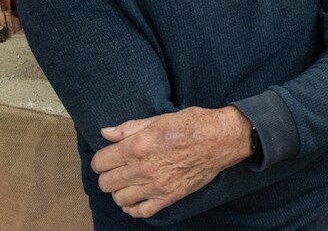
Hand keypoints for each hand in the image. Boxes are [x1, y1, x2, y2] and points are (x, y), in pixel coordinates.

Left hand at [92, 106, 250, 218]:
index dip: (103, 159)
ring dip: (120, 191)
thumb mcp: (160, 119)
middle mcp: (143, 169)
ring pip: (120, 198)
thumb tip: (105, 133)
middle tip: (120, 168)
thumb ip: (130, 128)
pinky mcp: (170, 196)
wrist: (222, 139)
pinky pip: (141, 212)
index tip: (110, 156)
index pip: (100, 162)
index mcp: (138, 146)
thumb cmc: (194, 124)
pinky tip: (137, 198)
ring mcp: (156, 185)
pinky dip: (133, 208)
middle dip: (109, 175)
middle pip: (106, 183)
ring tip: (129, 182)